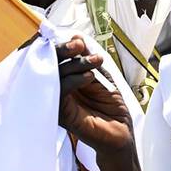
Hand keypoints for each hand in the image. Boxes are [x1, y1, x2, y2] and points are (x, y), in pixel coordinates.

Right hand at [57, 36, 134, 154]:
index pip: (54, 58)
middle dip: (63, 50)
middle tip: (79, 45)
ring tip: (95, 61)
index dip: (61, 47)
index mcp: (64, 78)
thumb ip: (88, 59)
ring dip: (74, 63)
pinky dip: (73, 80)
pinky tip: (89, 76)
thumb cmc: (111, 106)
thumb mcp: (101, 77)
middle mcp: (56, 88)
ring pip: (54, 75)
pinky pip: (59, 91)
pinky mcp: (59, 113)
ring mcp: (56, 100)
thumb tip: (76, 37)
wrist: (121, 133)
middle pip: (49, 64)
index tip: (77, 40)